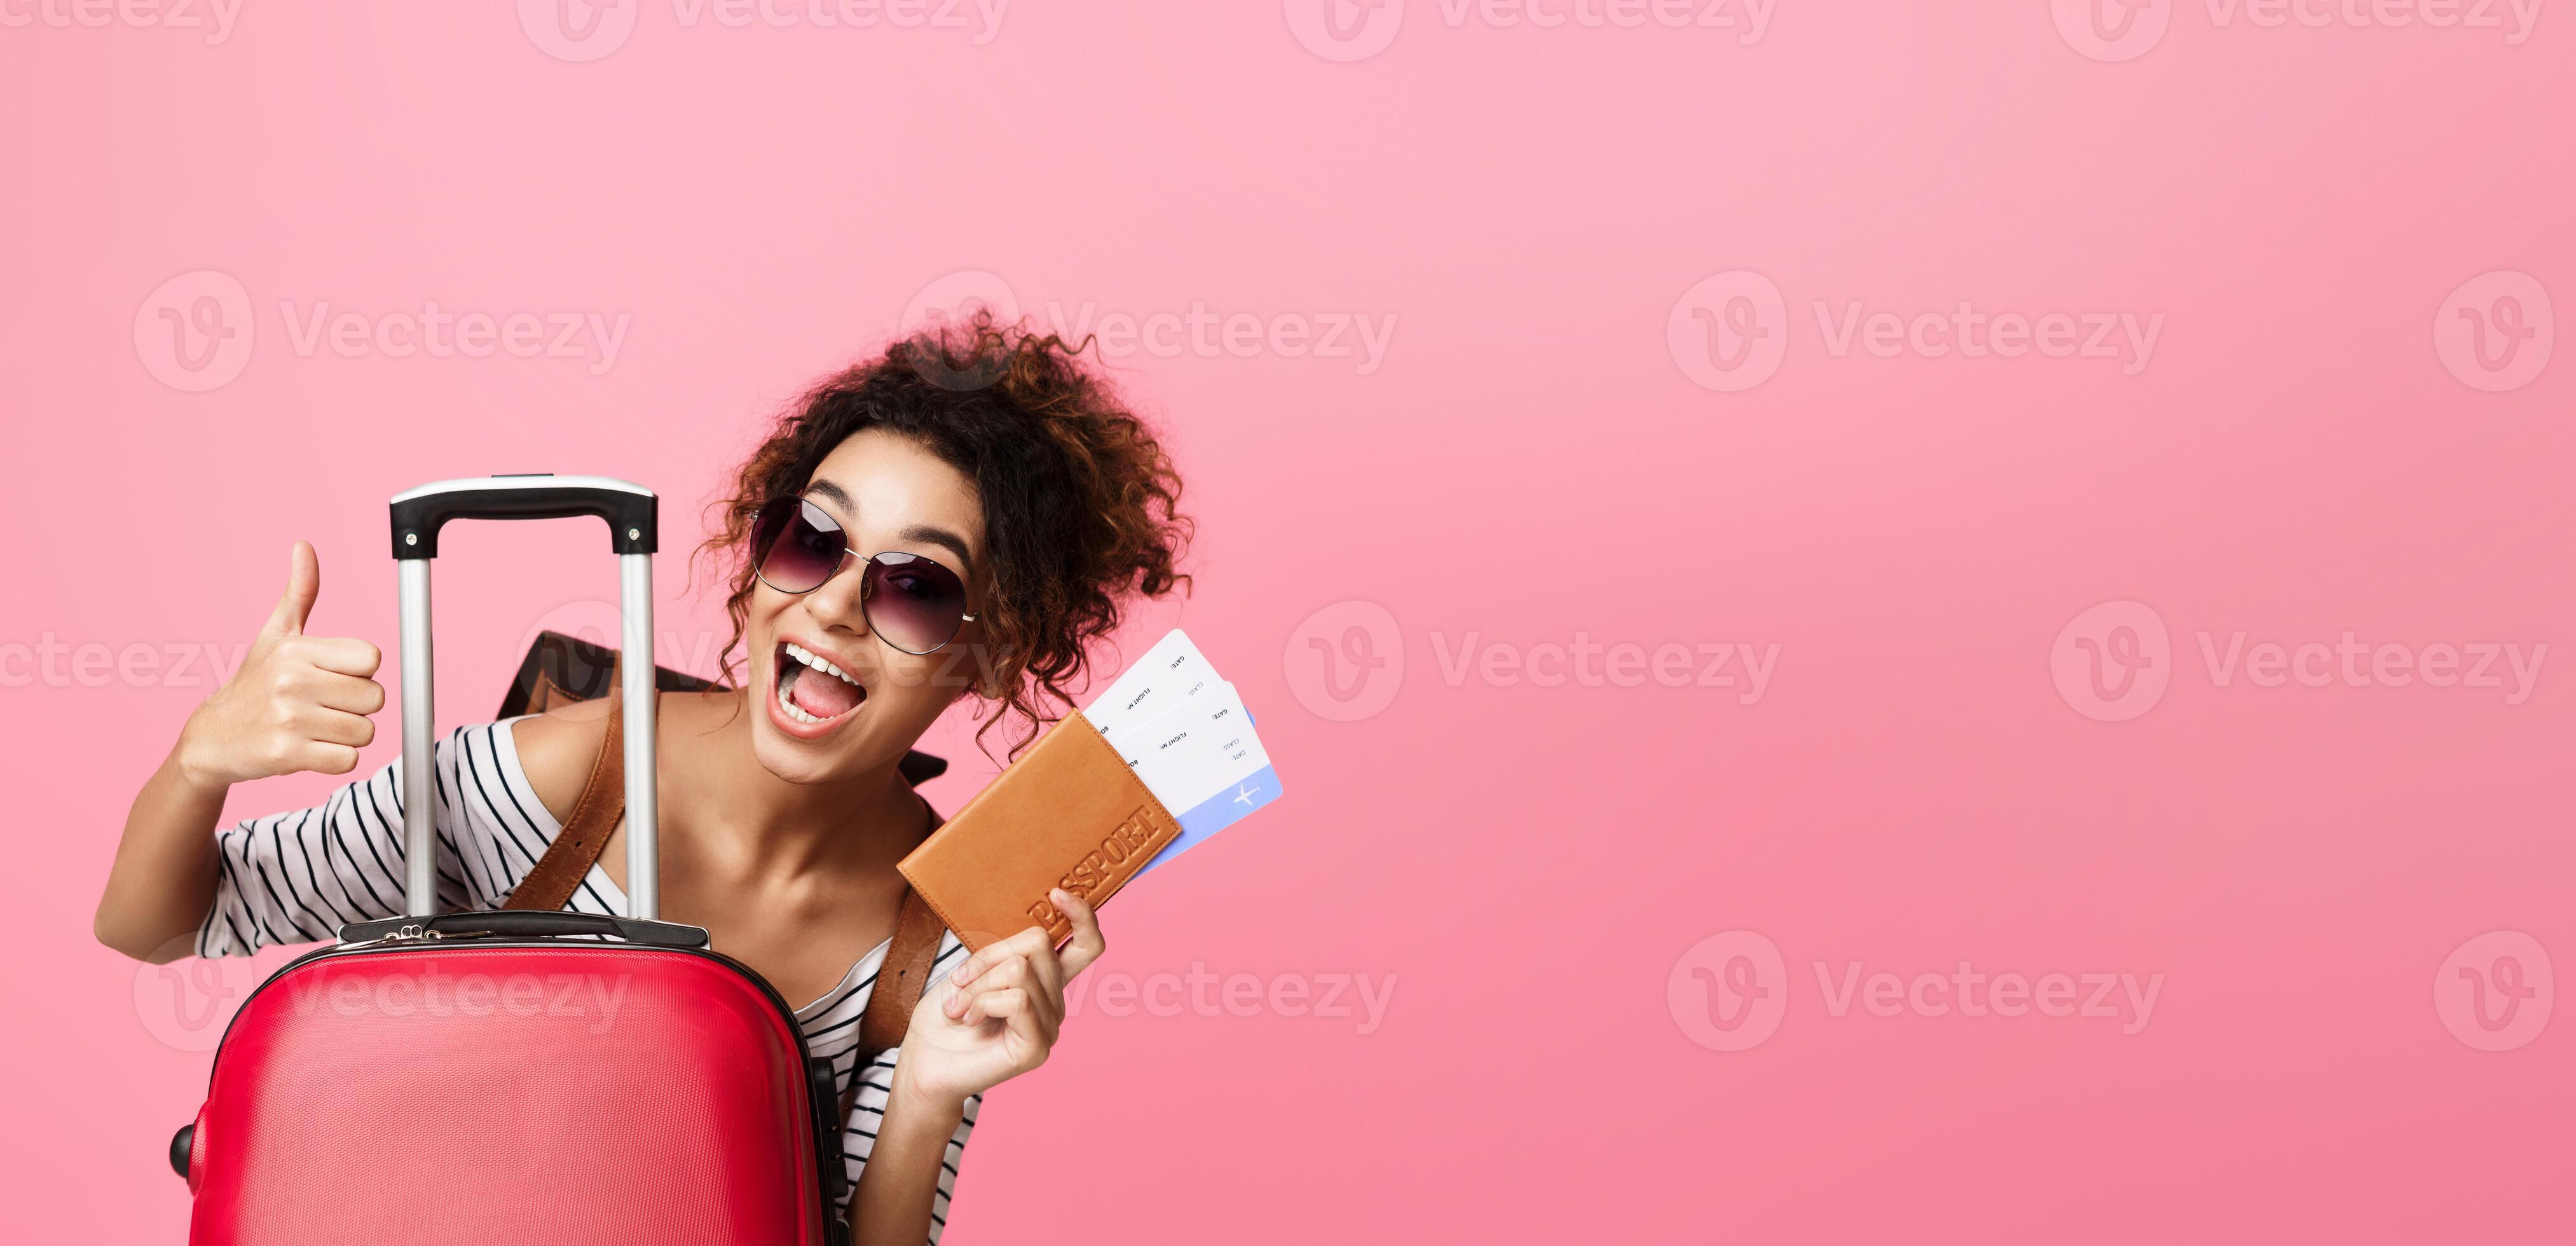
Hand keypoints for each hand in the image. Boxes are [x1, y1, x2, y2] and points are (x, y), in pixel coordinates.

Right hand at [175, 542, 384, 786]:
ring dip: (348, 735)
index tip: (335, 676)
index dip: (361, 672)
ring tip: (315, 727)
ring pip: (366, 731)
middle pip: (376, 697)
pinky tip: (311, 748)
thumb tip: (304, 546)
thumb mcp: (274, 634)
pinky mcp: (288, 755)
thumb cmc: (253, 683)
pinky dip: (337, 759)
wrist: (212, 738)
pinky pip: (348, 760)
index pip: (372, 659)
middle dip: (357, 706)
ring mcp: (289, 720)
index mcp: (296, 650)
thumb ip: (299, 592)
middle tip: (324, 706)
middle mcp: (292, 682)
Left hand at [891, 889, 1106, 1113]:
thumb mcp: (973, 970)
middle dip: (989, 955)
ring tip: (959, 1007)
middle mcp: (1055, 1000)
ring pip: (1020, 970)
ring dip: (977, 985)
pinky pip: (1016, 1000)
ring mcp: (1051, 1025)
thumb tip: (1034, 930)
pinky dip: (982, 1002)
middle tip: (960, 982)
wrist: (923, 1065)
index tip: (1056, 893)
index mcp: (1045, 979)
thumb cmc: (946, 1016)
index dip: (1082, 915)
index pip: (1087, 944)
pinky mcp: (1038, 1047)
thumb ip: (1005, 952)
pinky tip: (968, 1020)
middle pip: (1039, 942)